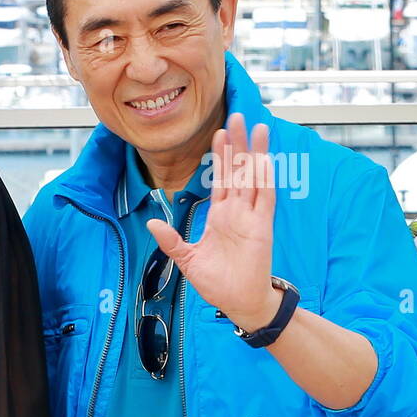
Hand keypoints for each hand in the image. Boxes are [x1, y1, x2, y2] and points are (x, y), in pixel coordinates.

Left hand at [145, 112, 282, 332]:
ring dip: (255, 152)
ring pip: (254, 177)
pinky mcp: (262, 227)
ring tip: (256, 126)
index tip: (218, 133)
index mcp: (220, 215)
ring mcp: (251, 216)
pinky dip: (265, 178)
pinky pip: (265, 198)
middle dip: (237, 143)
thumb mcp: (186, 258)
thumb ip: (170, 240)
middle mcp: (237, 211)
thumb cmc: (217, 282)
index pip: (220, 178)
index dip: (219, 156)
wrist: (238, 302)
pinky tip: (264, 158)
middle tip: (236, 115)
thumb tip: (151, 221)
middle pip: (238, 169)